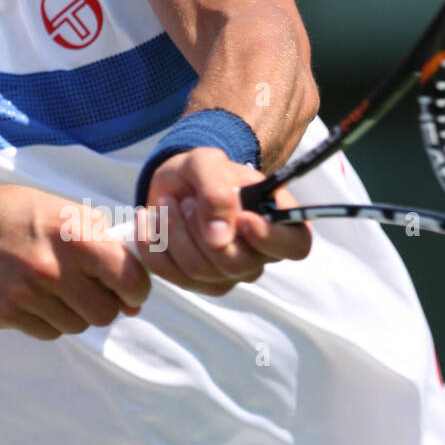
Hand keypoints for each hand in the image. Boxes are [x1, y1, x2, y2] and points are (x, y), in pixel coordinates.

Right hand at [0, 184, 150, 339]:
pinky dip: (50, 319)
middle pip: (105, 313)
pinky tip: (36, 296)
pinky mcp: (7, 314)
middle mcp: (50, 267)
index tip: (130, 290)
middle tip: (90, 287)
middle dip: (105, 303)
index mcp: (72, 234)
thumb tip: (134, 303)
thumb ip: (105, 249)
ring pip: (78, 326)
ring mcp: (26, 294)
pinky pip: (50, 333)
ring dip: (76, 311)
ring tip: (57, 286)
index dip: (137, 289)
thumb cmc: (20, 216)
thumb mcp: (65, 212)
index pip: (128, 279)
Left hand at [134, 148, 310, 295]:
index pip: (295, 246)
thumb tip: (220, 237)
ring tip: (167, 203)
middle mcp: (259, 254)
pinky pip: (169, 274)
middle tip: (186, 200)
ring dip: (172, 231)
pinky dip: (151, 243)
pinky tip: (149, 219)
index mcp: (279, 222)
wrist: (176, 183)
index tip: (244, 219)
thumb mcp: (207, 162)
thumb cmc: (203, 171)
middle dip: (199, 229)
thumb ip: (216, 190)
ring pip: (197, 270)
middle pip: (235, 264)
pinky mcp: (196, 282)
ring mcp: (228, 274)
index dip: (271, 239)